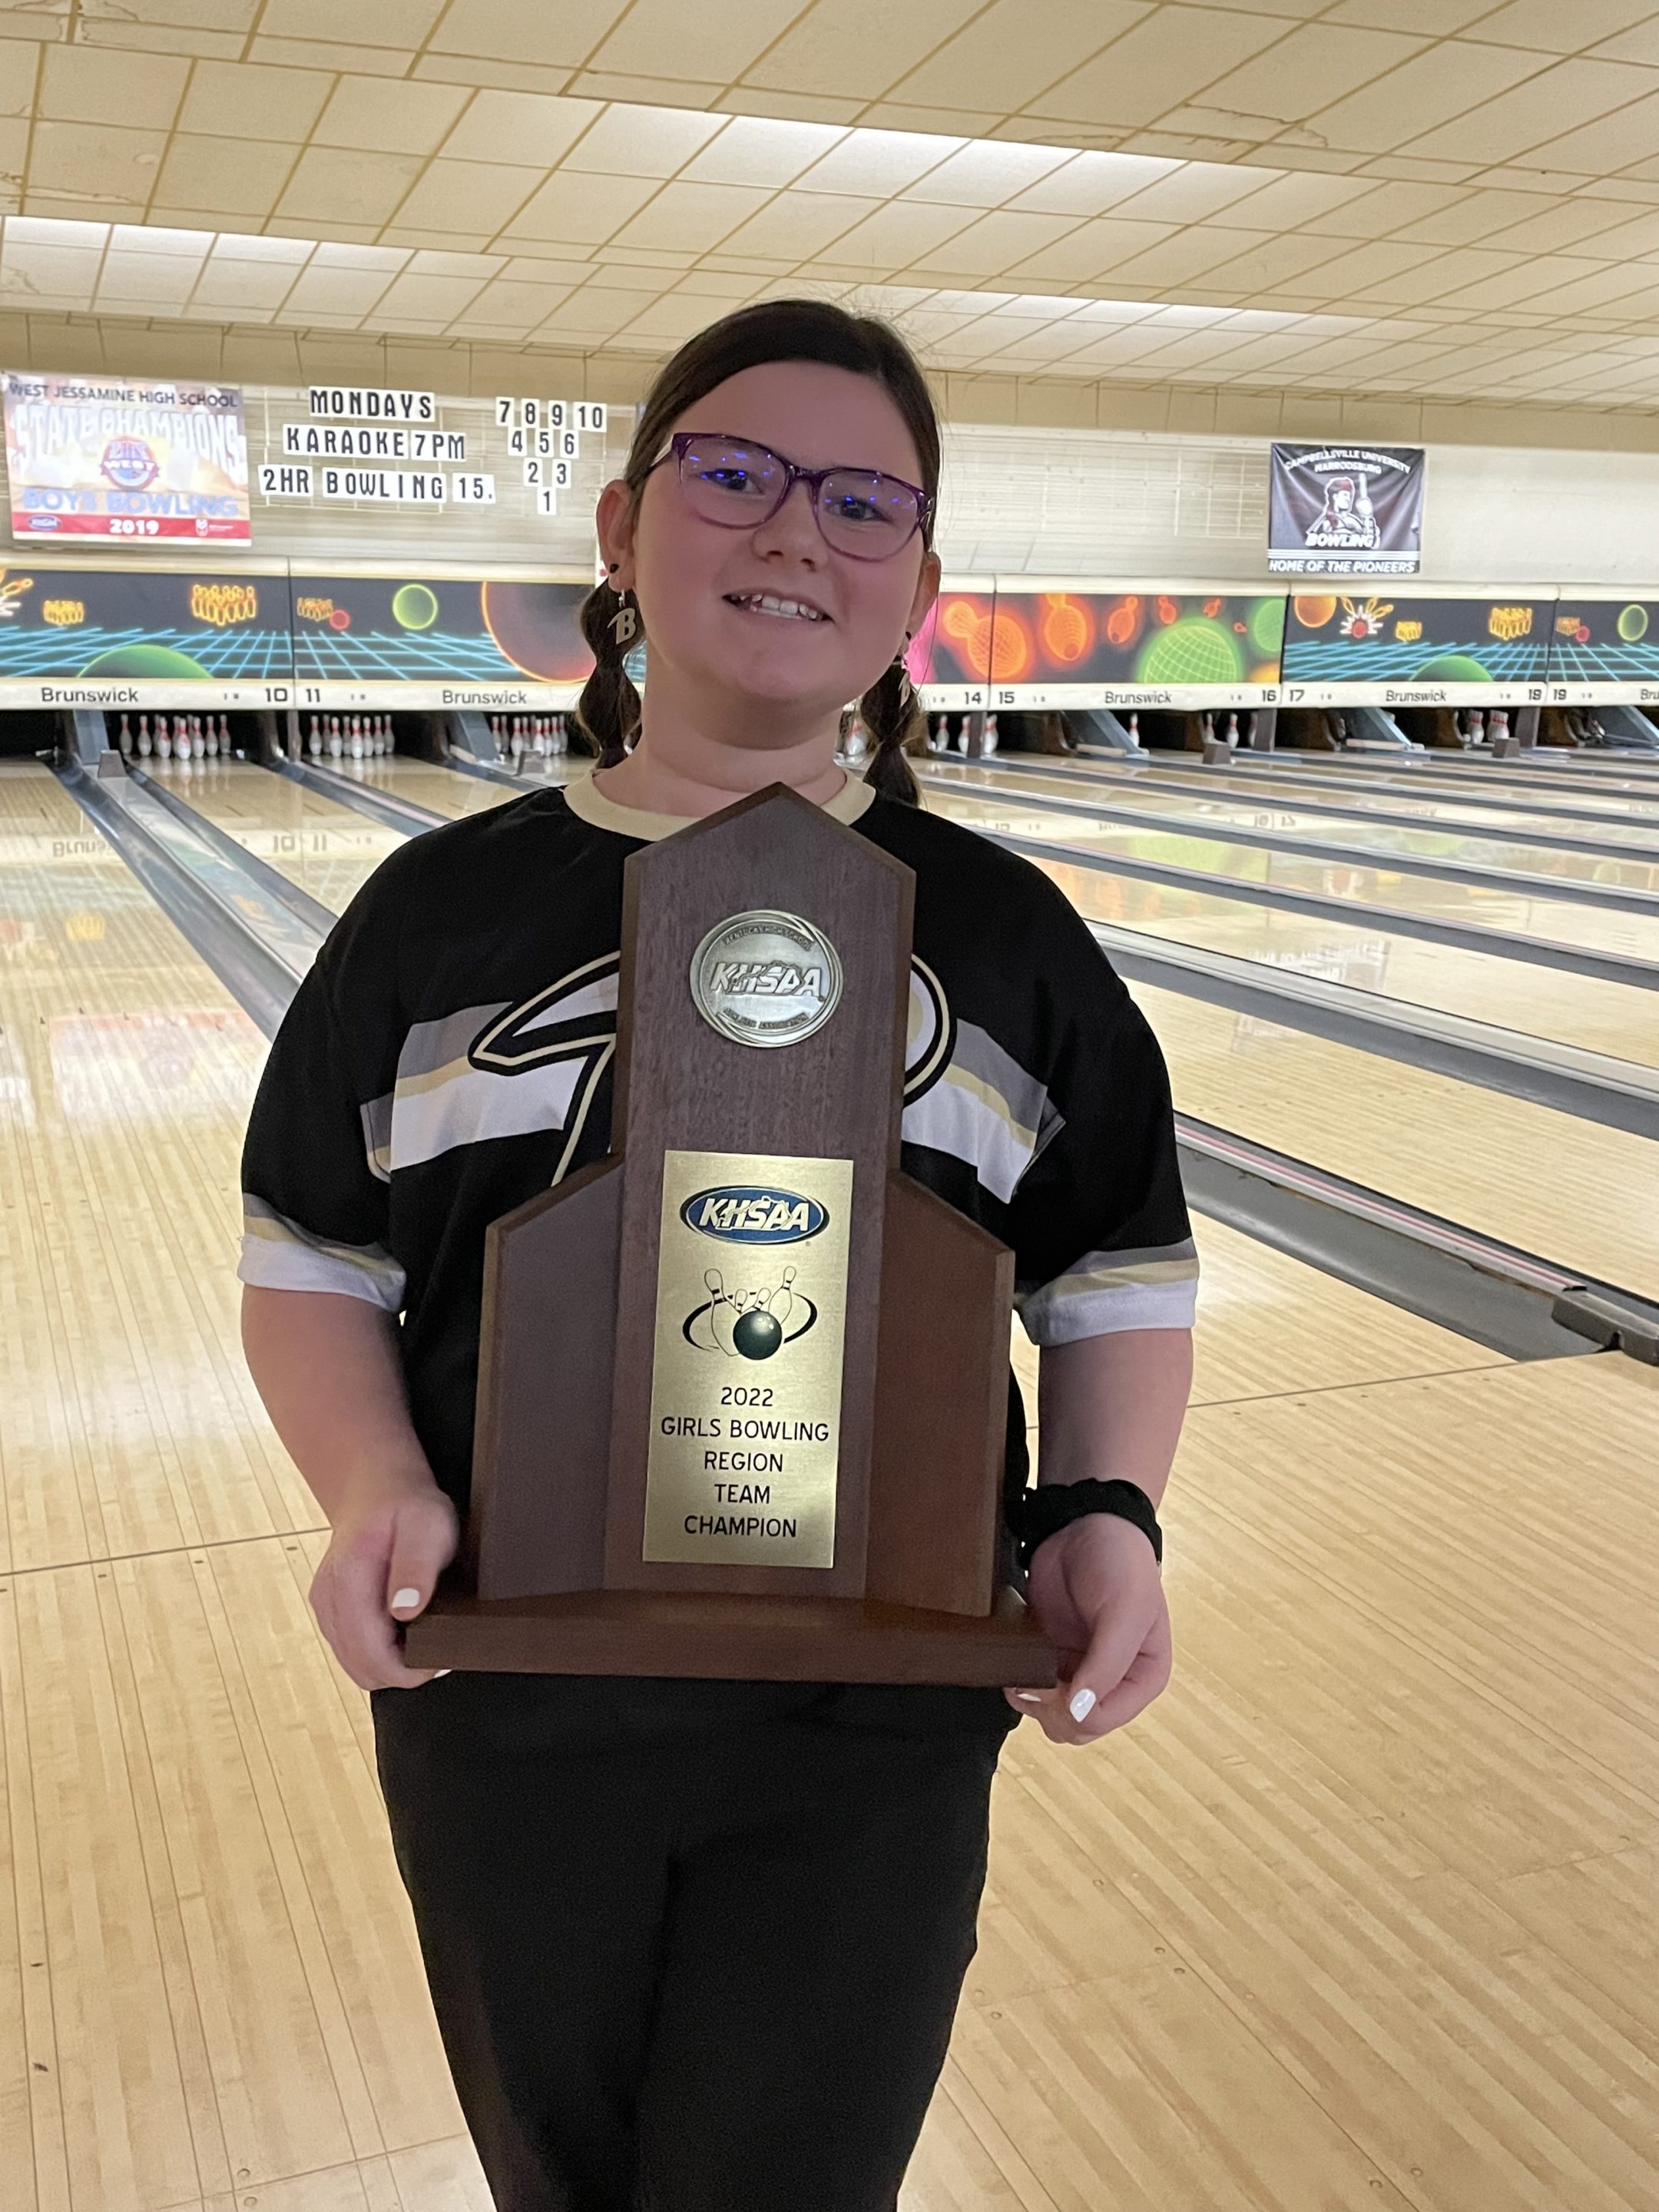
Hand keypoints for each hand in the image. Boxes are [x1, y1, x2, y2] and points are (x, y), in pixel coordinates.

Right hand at [308, 1466, 458, 1690]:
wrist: (375, 1484)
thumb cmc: (406, 1503)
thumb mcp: (428, 1524)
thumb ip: (417, 1566)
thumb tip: (405, 1611)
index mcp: (349, 1581)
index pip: (374, 1658)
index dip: (411, 1671)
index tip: (440, 1657)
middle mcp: (328, 1598)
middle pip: (363, 1670)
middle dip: (402, 1671)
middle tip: (436, 1650)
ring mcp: (325, 1605)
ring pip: (355, 1665)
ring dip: (389, 1663)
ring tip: (422, 1638)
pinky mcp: (328, 1607)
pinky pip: (350, 1649)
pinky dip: (376, 1651)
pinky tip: (401, 1631)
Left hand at [1004, 1512, 1171, 1744]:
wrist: (1086, 1524)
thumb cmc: (1119, 1562)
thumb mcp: (1124, 1611)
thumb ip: (1107, 1663)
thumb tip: (1082, 1710)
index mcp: (1143, 1677)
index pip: (1103, 1720)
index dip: (1072, 1710)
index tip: (1051, 1682)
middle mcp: (1112, 1681)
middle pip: (1076, 1727)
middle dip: (1049, 1709)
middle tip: (1031, 1678)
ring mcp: (1080, 1671)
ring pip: (1050, 1715)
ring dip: (1030, 1701)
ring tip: (1021, 1671)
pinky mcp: (1052, 1657)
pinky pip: (1032, 1690)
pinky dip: (1019, 1683)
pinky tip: (1015, 1663)